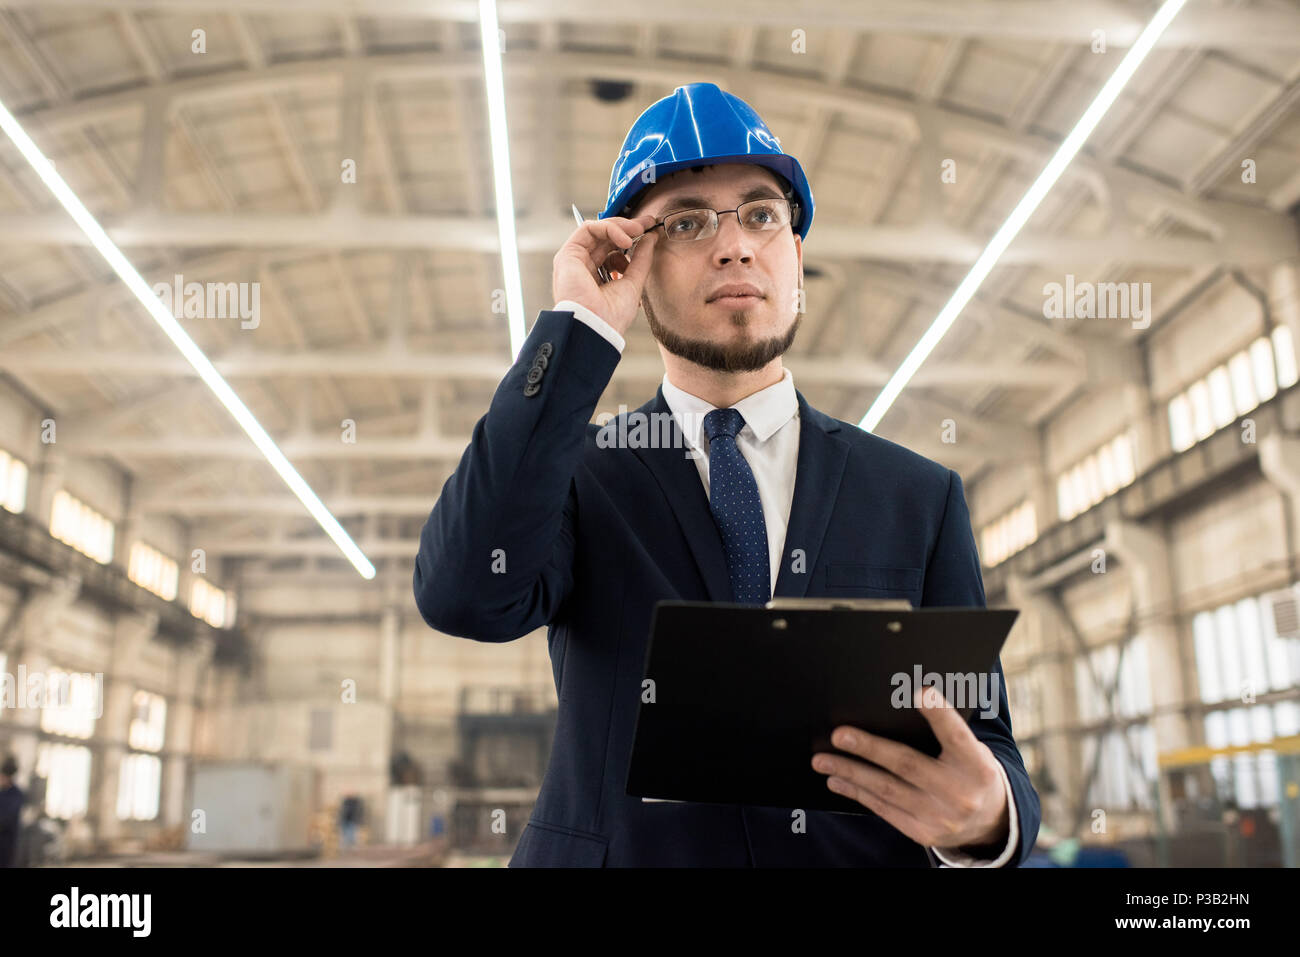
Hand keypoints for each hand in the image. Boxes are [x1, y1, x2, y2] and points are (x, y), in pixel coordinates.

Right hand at [552, 213, 657, 335]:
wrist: (597, 328)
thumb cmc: (612, 317)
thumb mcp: (634, 282)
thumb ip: (641, 259)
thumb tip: (651, 238)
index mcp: (598, 276)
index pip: (614, 248)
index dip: (632, 236)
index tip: (651, 229)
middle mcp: (585, 267)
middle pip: (606, 237)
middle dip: (629, 227)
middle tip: (648, 224)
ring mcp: (575, 261)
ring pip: (597, 230)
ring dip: (621, 226)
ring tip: (638, 231)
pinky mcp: (568, 255)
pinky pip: (588, 229)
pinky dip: (609, 228)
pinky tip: (625, 239)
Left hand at [811, 686, 1009, 850]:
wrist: (989, 822)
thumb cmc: (971, 771)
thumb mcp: (972, 750)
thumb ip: (945, 732)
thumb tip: (901, 701)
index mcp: (976, 764)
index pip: (956, 735)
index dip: (939, 714)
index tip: (920, 691)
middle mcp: (959, 792)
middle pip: (907, 765)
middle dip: (869, 749)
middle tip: (839, 735)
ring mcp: (939, 817)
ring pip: (886, 789)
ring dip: (850, 772)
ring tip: (821, 759)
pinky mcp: (922, 832)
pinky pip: (883, 809)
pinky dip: (857, 792)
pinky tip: (837, 779)